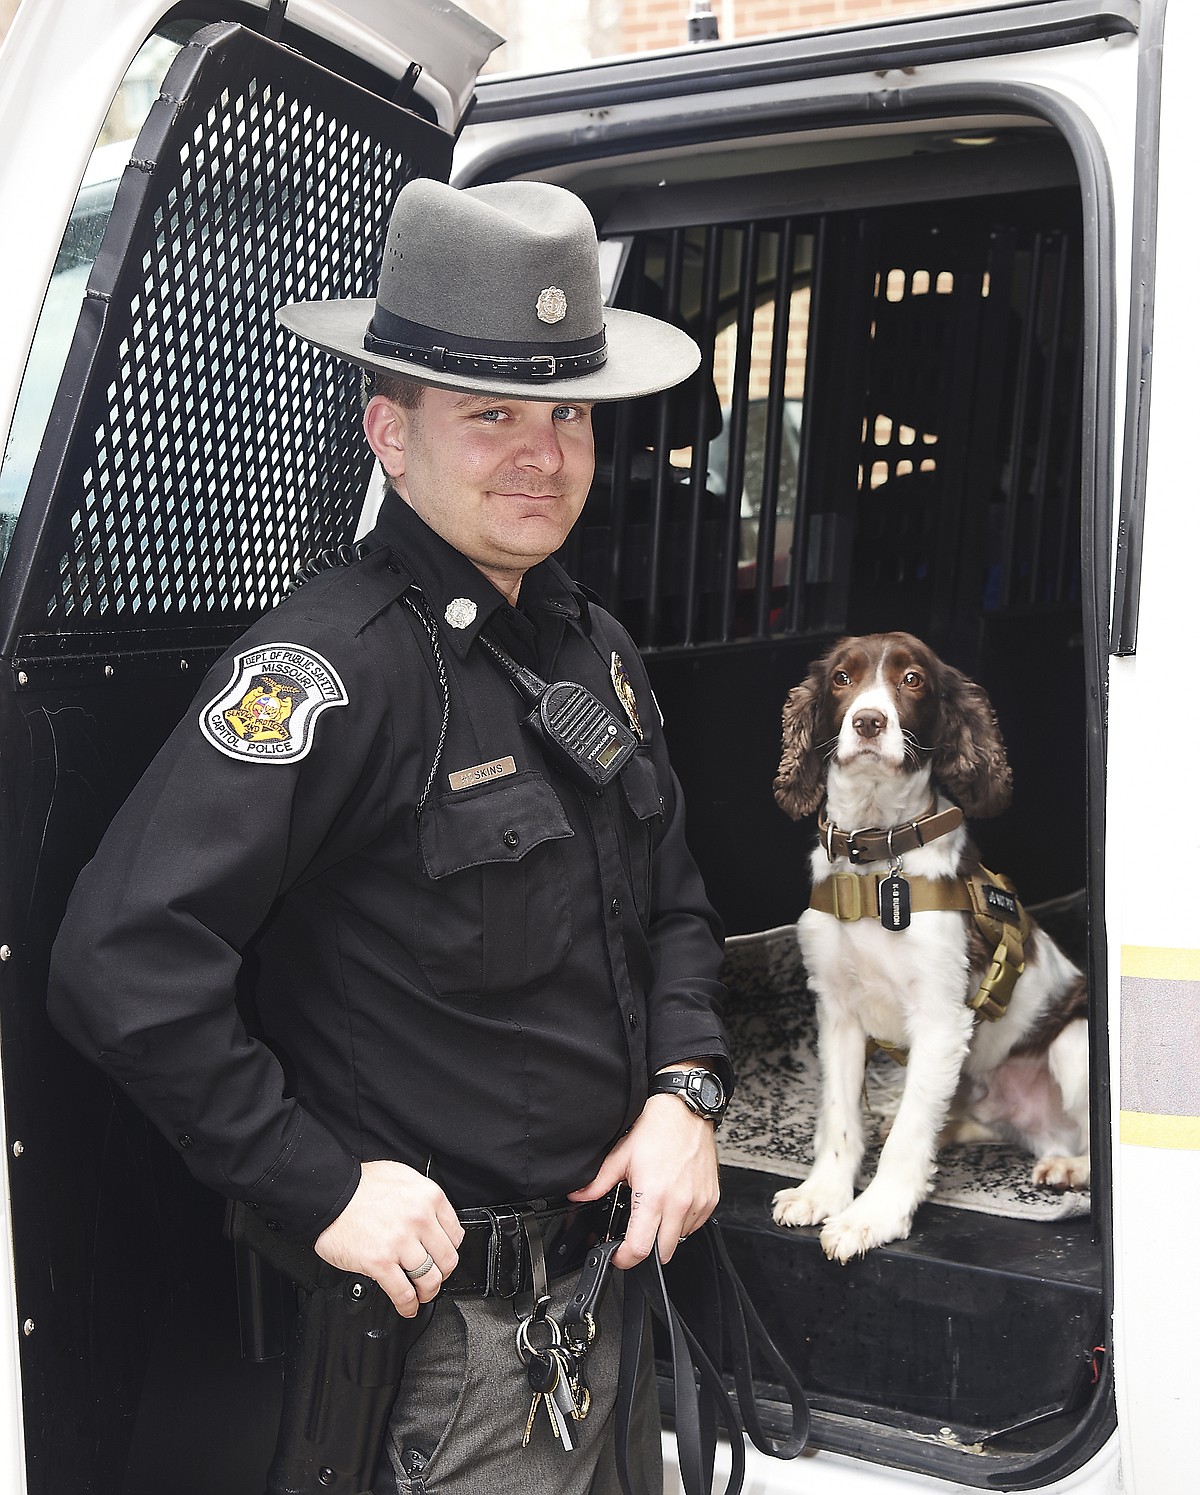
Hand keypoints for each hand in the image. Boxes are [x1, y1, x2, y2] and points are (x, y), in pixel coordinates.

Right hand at [314, 1159, 463, 1316]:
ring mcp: (400, 1242)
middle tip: (435, 1278)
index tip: (442, 1257)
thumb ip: (422, 1199)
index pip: (455, 1235)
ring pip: (429, 1279)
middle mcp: (419, 1219)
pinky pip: (403, 1292)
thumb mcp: (403, 1177)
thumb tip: (435, 1217)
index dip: (449, 1251)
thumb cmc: (361, 1184)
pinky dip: (408, 1305)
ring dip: (427, 1292)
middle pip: (446, 1259)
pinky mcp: (380, 1262)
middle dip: (442, 1274)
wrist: (330, 1193)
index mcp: (428, 1197)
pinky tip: (408, 1307)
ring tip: (421, 1294)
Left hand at [568, 1095, 718, 1269]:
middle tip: (634, 1232)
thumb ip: (598, 1183)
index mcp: (654, 1196)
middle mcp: (679, 1203)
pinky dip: (682, 1222)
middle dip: (644, 1249)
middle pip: (661, 1253)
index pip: (640, 1249)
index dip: (624, 1259)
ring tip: (655, 1209)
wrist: (686, 1110)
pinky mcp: (711, 1199)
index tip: (618, 1255)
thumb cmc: (657, 1128)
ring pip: (679, 1239)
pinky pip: (695, 1225)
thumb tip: (578, 1196)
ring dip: (665, 1234)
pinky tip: (672, 1201)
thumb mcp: (620, 1155)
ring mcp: (698, 1203)